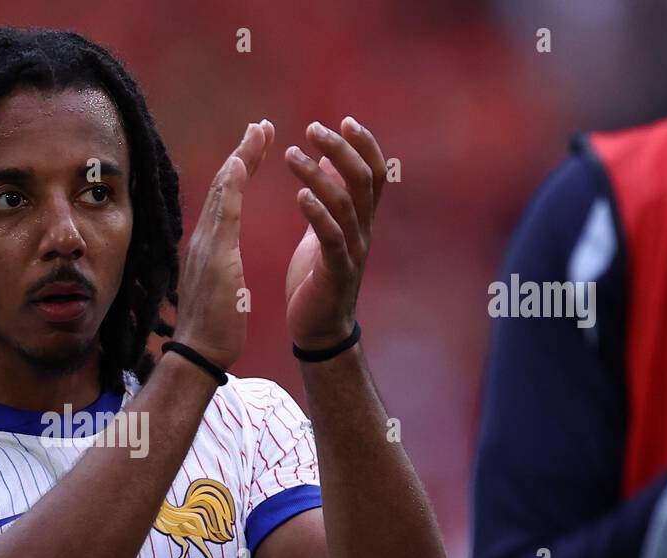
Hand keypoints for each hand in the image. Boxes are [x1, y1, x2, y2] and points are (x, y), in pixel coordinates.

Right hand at [173, 119, 273, 369]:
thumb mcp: (221, 289)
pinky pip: (224, 214)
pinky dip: (231, 185)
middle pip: (224, 186)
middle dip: (243, 153)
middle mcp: (203, 239)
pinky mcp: (215, 257)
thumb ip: (221, 269)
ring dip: (240, 158)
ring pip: (223, 191)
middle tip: (261, 125)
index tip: (256, 147)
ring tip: (259, 131)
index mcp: (209, 246)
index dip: (241, 170)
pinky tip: (240, 161)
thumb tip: (222, 261)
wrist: (199, 354)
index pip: (226, 199)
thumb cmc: (212, 330)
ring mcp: (206, 246)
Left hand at [283, 117, 385, 350]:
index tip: (344, 120)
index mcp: (361, 219)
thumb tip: (329, 155)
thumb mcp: (325, 228)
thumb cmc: (317, 277)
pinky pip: (331, 236)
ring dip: (318, 175)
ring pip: (345, 203)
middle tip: (313, 128)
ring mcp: (352, 251)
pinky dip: (317, 213)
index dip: (364, 145)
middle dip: (341, 149)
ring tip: (291, 156)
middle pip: (364, 180)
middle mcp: (363, 230)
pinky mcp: (335, 270)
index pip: (374, 172)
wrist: (318, 328)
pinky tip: (299, 196)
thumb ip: (332, 194)